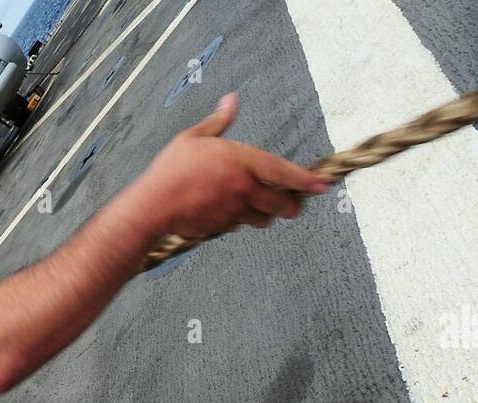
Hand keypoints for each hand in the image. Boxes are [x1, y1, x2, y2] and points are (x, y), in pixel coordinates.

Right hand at [123, 92, 327, 240]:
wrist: (154, 205)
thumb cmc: (171, 169)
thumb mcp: (194, 137)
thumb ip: (218, 121)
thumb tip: (231, 100)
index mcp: (241, 161)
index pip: (283, 172)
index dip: (306, 180)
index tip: (323, 186)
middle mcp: (244, 188)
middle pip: (282, 204)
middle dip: (291, 206)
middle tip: (292, 204)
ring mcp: (235, 210)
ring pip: (264, 219)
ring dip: (266, 215)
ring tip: (258, 208)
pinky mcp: (224, 227)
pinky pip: (241, 226)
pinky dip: (240, 221)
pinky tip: (229, 212)